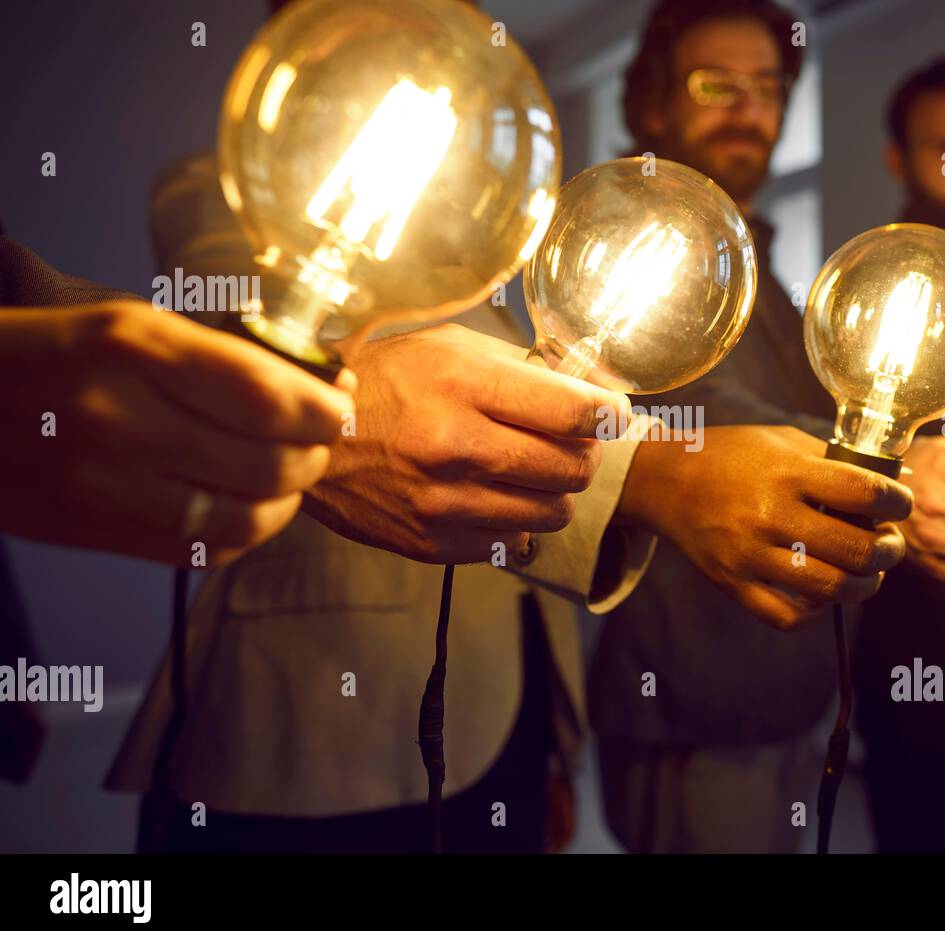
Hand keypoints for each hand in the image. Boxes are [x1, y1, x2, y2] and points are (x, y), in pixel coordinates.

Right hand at [0, 301, 353, 565]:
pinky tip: (245, 505)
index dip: (323, 409)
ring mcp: (104, 485)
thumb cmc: (49, 355)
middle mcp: (119, 418)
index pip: (265, 396)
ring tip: (288, 476)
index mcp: (131, 347)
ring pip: (247, 519)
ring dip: (288, 501)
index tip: (341, 403)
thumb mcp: (124, 324)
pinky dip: (245, 534)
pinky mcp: (95, 533)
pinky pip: (205, 552)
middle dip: (315, 453)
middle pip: (270, 462)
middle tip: (317, 439)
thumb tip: (316, 385)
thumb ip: (216, 355)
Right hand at [304, 323, 629, 563]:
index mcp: (462, 385)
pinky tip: (496, 497)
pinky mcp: (433, 543)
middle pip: (575, 467)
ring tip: (535, 471)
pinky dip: (518, 523)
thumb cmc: (385, 382)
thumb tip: (592, 389)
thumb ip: (520, 367)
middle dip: (587, 453)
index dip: (610, 413)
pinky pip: (514, 543)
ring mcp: (443, 502)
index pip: (575, 410)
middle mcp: (456, 445)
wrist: (308, 440)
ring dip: (556, 492)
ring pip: (553, 512)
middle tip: (575, 442)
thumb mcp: (447, 348)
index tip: (613, 411)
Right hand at [617, 425, 911, 630]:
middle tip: (889, 545)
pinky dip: (816, 612)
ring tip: (867, 574)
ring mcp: (750, 553)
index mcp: (788, 472)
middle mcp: (771, 514)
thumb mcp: (783, 440)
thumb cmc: (732, 455)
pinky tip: (821, 593)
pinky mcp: (732, 583)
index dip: (897, 503)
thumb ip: (836, 460)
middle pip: (857, 549)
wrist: (666, 480)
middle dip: (890, 551)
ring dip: (864, 586)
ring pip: (831, 590)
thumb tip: (895, 478)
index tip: (900, 505)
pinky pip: (788, 617)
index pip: (866, 493)